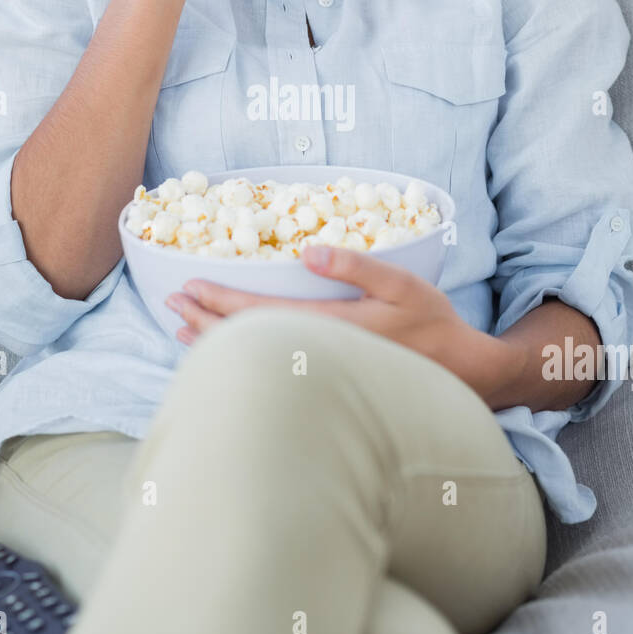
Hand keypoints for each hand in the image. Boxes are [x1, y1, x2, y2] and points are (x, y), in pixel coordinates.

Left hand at [164, 242, 523, 401]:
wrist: (463, 377)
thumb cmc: (434, 325)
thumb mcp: (403, 284)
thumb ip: (357, 266)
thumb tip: (308, 251)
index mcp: (331, 328)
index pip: (260, 313)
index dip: (221, 300)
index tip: (188, 286)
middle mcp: (316, 356)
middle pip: (245, 340)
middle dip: (203, 320)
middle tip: (169, 304)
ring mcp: (318, 374)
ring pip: (252, 359)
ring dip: (213, 341)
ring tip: (182, 327)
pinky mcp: (323, 382)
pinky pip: (268, 370)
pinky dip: (238, 357)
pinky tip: (222, 352)